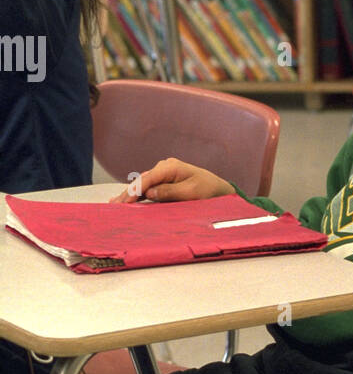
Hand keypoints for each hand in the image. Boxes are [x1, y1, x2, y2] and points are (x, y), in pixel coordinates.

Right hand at [109, 158, 233, 203]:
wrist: (218, 189)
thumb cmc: (208, 190)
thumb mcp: (191, 192)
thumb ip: (170, 192)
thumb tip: (149, 193)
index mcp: (171, 167)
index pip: (148, 179)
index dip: (134, 191)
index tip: (125, 202)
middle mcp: (164, 167)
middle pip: (141, 181)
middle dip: (127, 193)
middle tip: (113, 205)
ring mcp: (163, 173)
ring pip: (142, 184)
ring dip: (129, 194)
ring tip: (114, 204)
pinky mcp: (163, 180)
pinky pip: (147, 187)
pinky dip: (136, 194)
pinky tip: (124, 199)